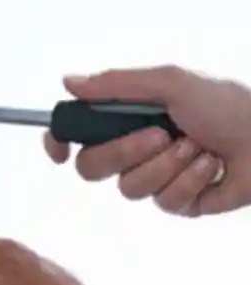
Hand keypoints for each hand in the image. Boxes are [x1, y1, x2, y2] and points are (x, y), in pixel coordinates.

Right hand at [44, 65, 250, 215]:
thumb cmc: (227, 105)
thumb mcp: (170, 82)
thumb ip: (116, 84)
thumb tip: (68, 82)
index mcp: (127, 117)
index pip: (75, 134)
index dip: (58, 141)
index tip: (59, 148)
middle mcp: (135, 148)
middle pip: (91, 167)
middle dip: (124, 152)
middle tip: (158, 135)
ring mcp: (155, 177)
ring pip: (129, 188)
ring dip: (166, 166)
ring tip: (198, 148)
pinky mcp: (179, 202)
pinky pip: (164, 202)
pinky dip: (189, 182)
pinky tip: (211, 167)